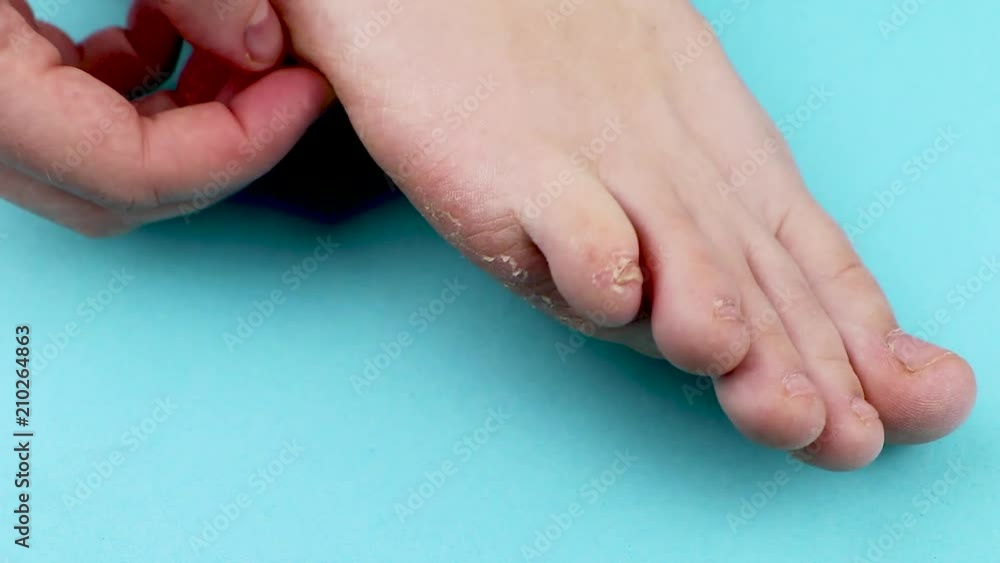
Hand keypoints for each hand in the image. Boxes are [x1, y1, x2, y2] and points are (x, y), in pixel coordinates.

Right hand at [0, 0, 331, 234]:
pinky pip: (77, 119)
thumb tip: (263, 39)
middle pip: (124, 189)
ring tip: (242, 45)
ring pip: (106, 165)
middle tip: (292, 76)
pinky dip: (142, 88)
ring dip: (192, 114)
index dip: (238, 146)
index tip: (305, 89)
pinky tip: (167, 29)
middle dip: (227, 138)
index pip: (129, 175)